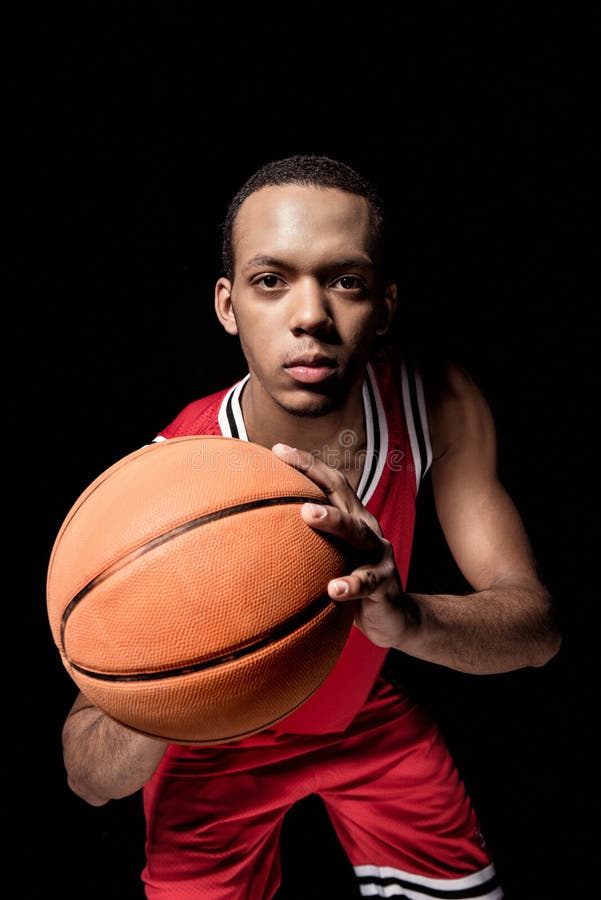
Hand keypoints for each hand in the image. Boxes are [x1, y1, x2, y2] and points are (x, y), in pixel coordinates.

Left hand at [272, 443, 415, 647]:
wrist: (395, 617)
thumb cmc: (351, 580)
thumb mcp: (331, 557)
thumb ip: (306, 542)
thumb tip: (255, 533)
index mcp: (353, 519)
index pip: (331, 484)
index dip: (307, 465)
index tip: (277, 450)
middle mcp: (367, 529)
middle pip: (343, 498)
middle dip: (316, 479)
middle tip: (286, 467)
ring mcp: (379, 555)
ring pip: (357, 534)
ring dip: (333, 521)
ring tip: (308, 515)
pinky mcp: (386, 583)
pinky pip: (368, 582)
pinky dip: (351, 584)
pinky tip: (334, 589)